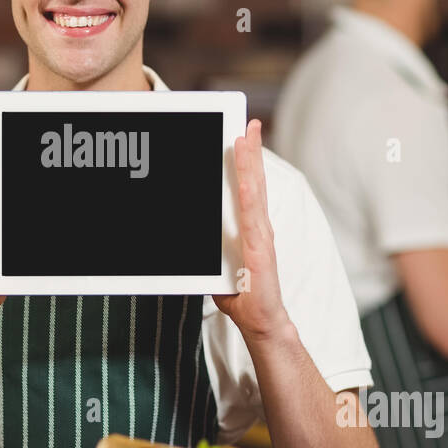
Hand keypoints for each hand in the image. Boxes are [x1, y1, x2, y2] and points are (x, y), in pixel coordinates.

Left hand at [211, 119, 291, 341]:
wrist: (261, 322)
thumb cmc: (243, 297)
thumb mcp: (217, 267)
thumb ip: (207, 252)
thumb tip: (186, 245)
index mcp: (252, 228)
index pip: (250, 189)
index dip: (248, 163)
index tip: (243, 138)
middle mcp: (260, 227)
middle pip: (255, 182)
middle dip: (251, 153)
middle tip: (249, 125)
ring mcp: (262, 237)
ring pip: (254, 193)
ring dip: (250, 165)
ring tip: (246, 138)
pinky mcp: (260, 251)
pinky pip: (252, 218)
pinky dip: (248, 196)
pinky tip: (243, 179)